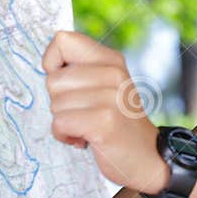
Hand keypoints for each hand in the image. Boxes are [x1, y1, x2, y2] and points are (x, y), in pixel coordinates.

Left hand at [42, 31, 166, 194]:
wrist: (148, 157)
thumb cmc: (118, 123)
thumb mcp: (106, 87)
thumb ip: (81, 71)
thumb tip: (48, 64)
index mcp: (111, 59)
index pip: (62, 40)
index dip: (53, 64)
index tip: (67, 85)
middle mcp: (113, 73)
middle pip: (53, 79)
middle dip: (59, 102)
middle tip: (83, 113)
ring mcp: (111, 96)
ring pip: (55, 104)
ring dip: (64, 122)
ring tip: (87, 127)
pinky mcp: (105, 120)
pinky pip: (60, 123)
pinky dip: (66, 136)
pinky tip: (85, 139)